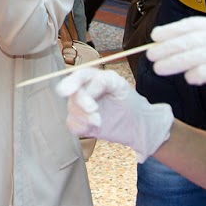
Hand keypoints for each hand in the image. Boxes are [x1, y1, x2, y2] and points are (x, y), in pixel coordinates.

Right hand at [54, 67, 173, 161]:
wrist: (137, 124)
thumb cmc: (131, 102)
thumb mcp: (121, 86)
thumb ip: (105, 80)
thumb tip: (92, 83)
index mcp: (95, 78)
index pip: (80, 76)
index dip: (71, 82)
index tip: (68, 90)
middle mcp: (86, 91)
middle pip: (74, 94)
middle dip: (81, 103)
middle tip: (93, 110)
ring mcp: (82, 107)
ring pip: (72, 110)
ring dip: (83, 117)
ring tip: (98, 121)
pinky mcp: (83, 123)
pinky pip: (72, 124)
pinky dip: (80, 127)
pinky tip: (91, 128)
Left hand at [147, 18, 205, 144]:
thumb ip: (203, 46)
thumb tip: (168, 45)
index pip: (196, 25)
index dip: (173, 29)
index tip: (156, 35)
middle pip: (192, 40)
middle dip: (168, 47)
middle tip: (150, 54)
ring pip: (195, 55)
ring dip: (173, 62)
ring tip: (158, 68)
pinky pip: (205, 73)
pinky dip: (193, 76)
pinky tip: (189, 79)